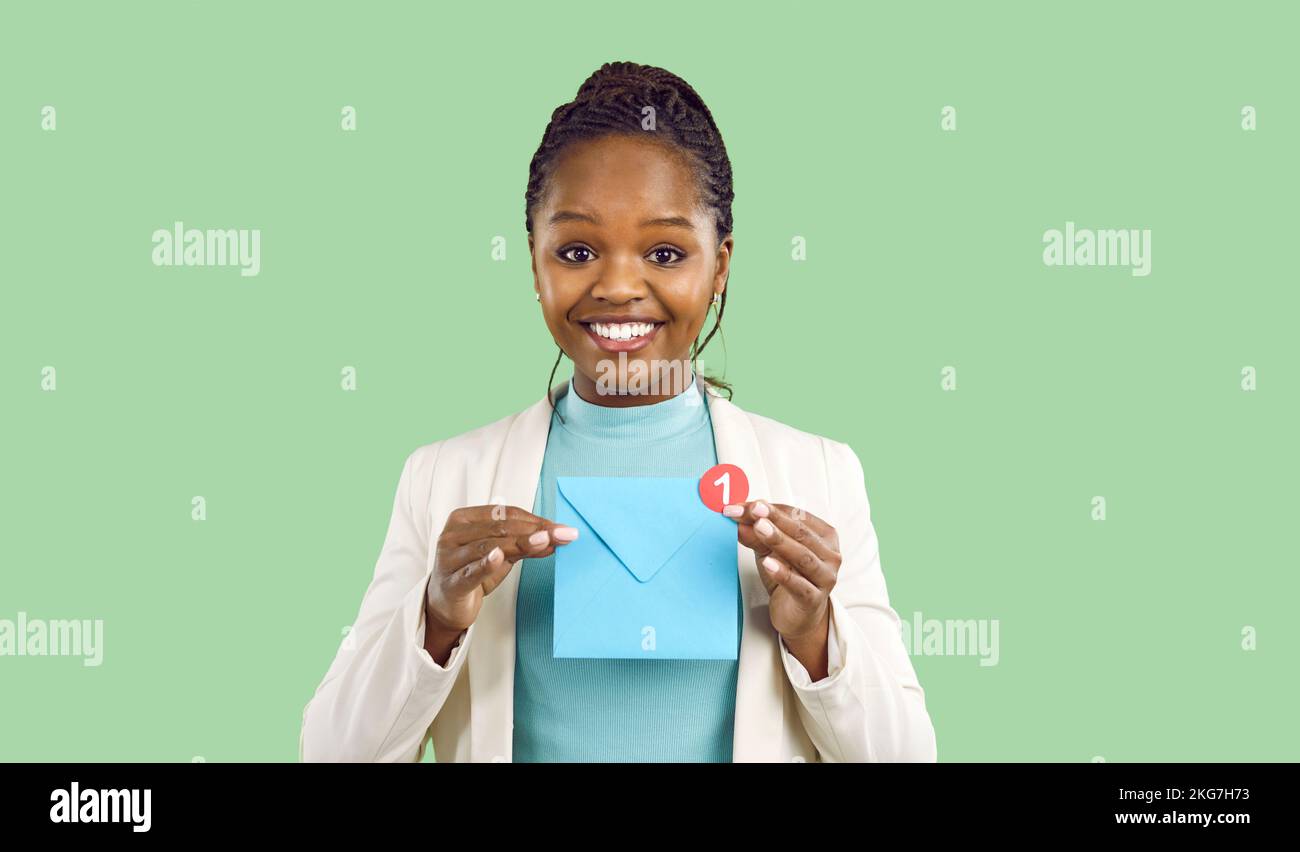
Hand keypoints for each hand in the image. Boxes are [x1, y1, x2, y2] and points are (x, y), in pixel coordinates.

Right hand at [424, 505, 577, 661]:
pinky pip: (471, 571)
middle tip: (562, 534)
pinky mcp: (451, 581)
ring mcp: (449, 557)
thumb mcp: (501, 554)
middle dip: (535, 531)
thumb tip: (554, 538)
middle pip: (500, 528)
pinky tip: (499, 557)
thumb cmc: (473, 572)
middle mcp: (453, 534)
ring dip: (521, 543)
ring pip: (489, 546)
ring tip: (544, 541)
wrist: (447, 605)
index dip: (535, 519)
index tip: (561, 528)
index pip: (505, 514)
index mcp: (464, 519)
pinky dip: (486, 563)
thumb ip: (525, 544)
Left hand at [726, 500, 840, 678]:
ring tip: (759, 528)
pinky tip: (768, 563)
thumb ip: (755, 534)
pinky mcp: (814, 599)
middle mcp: (831, 554)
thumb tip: (736, 516)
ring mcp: (826, 578)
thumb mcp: (769, 550)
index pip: (796, 515)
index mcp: (824, 535)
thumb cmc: (789, 576)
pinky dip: (783, 573)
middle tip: (754, 509)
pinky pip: (799, 585)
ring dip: (779, 541)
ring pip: (802, 556)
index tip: (743, 504)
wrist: (798, 616)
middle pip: (800, 532)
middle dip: (774, 519)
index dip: (770, 508)